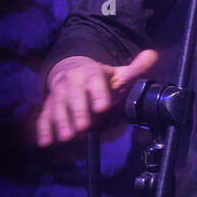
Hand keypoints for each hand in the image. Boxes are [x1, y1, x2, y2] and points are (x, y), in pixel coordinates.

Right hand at [36, 49, 158, 145]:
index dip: (98, 94)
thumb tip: (152, 55)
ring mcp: (58, 94)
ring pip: (57, 107)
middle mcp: (72, 81)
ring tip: (66, 137)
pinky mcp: (48, 106)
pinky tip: (45, 142)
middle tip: (83, 127)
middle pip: (73, 96)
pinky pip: (44, 117)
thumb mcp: (118, 74)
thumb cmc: (100, 80)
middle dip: (78, 111)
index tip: (102, 107)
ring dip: (61, 122)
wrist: (71, 72)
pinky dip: (43, 129)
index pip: (94, 81)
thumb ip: (135, 69)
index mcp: (91, 73)